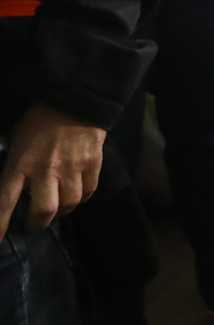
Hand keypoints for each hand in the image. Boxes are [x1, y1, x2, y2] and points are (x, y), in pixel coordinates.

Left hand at [0, 104, 104, 241]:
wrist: (76, 99)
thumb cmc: (38, 120)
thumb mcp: (16, 140)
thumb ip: (14, 165)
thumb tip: (13, 188)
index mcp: (20, 162)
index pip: (5, 201)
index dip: (0, 224)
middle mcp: (45, 169)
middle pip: (43, 211)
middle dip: (37, 224)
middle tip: (34, 225)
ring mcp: (72, 168)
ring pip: (69, 204)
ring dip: (62, 211)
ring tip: (58, 208)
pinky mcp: (93, 164)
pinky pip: (88, 192)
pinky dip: (82, 197)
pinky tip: (76, 193)